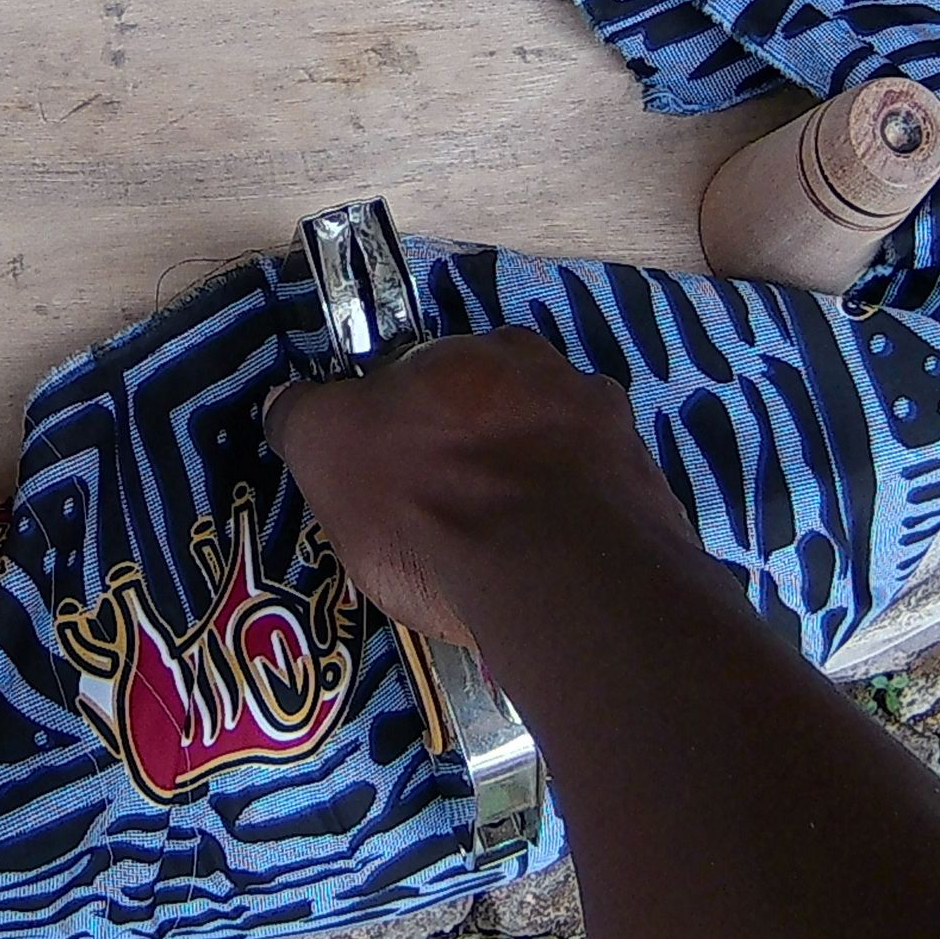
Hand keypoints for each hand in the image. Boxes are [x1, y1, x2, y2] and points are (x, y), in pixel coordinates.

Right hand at [261, 329, 690, 644]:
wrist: (558, 574)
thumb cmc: (428, 502)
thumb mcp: (327, 452)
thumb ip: (304, 418)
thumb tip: (287, 400)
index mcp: (471, 352)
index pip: (424, 380)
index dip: (400, 433)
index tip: (390, 487)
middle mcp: (553, 374)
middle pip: (496, 415)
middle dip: (472, 460)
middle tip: (445, 529)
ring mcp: (614, 436)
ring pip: (553, 463)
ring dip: (530, 498)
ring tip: (501, 569)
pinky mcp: (652, 501)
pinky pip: (596, 516)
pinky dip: (571, 542)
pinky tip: (548, 586)